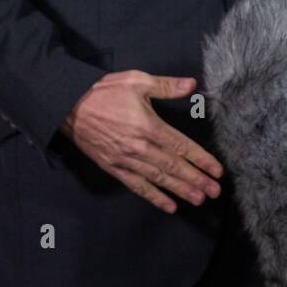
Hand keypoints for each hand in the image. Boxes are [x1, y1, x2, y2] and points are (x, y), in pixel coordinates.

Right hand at [61, 71, 223, 214]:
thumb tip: (192, 85)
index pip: (181, 146)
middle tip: (215, 191)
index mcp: (148, 125)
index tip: (217, 170)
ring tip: (199, 200)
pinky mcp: (114, 167)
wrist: (69, 107)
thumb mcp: (136, 80)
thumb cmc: (104, 92)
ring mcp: (126, 160)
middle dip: (196, 180)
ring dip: (180, 190)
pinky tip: (169, 206)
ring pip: (158, 179)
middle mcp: (139, 147)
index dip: (201, 159)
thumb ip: (166, 86)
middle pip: (173, 167)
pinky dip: (154, 197)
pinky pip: (137, 186)